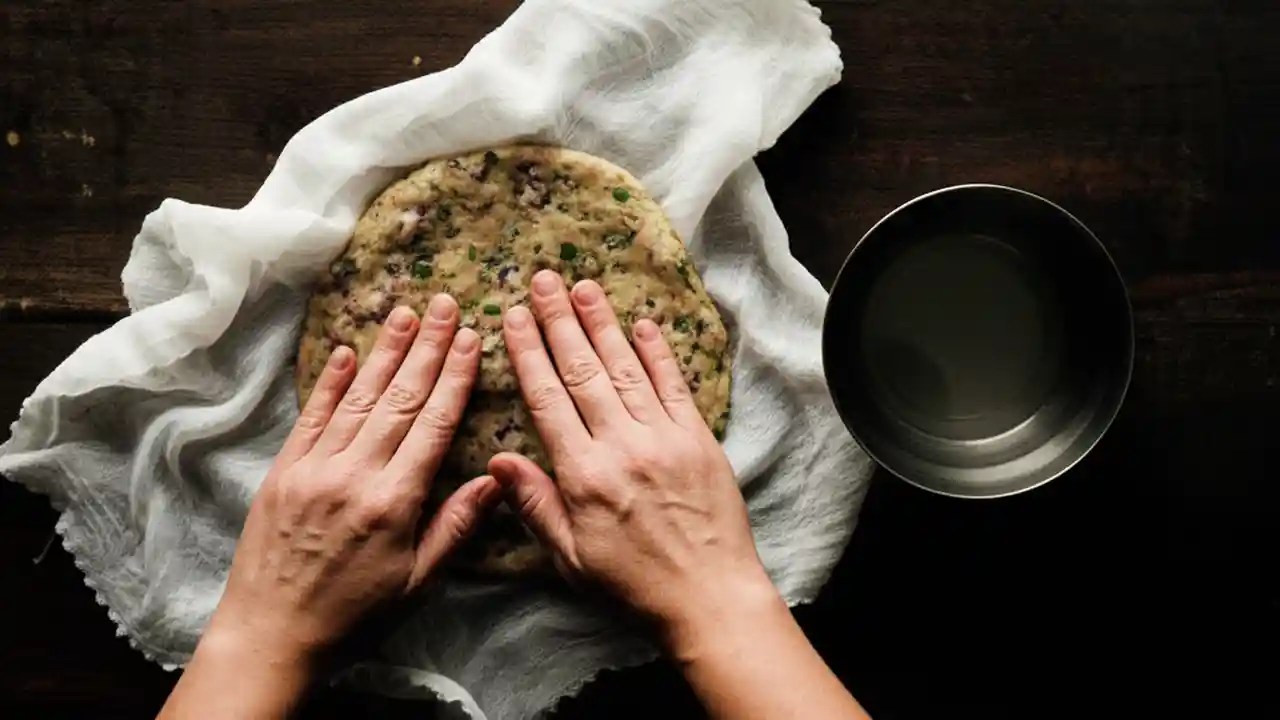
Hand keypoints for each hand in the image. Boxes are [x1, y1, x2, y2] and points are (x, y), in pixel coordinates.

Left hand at [164, 295, 499, 719]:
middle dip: (427, 348)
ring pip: (357, 398)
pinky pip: (311, 417)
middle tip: (445, 305)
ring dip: (384, 352)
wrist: (270, 636)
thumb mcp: (417, 582)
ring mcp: (313, 469)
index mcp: (393, 502)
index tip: (472, 340)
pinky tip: (345, 352)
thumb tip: (495, 479)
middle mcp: (353, 475)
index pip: (432, 424)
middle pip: (398, 398)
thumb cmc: (353, 616)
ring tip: (406, 313)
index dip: (455, 378)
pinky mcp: (283, 471)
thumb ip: (455, 527)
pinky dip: (330, 383)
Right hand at [490, 271, 869, 719]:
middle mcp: (622, 446)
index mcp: (583, 475)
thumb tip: (498, 460)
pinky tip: (642, 323)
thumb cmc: (633, 585)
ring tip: (582, 286)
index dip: (528, 353)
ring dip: (602, 323)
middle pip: (583, 371)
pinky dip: (657, 352)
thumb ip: (535, 505)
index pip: (547, 399)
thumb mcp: (569, 557)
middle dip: (559, 321)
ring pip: (626, 368)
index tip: (513, 317)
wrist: (709, 596)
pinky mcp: (698, 439)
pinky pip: (674, 386)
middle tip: (542, 280)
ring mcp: (664, 438)